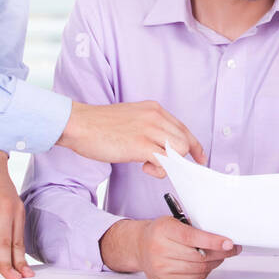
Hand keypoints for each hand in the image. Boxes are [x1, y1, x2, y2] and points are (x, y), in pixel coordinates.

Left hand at [0, 147, 33, 278]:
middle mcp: (2, 207)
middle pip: (4, 242)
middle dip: (7, 264)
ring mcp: (14, 208)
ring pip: (16, 240)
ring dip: (19, 260)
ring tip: (21, 276)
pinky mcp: (21, 209)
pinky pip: (21, 234)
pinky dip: (22, 250)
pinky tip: (23, 263)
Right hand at [58, 101, 206, 176]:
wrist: (79, 124)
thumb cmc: (99, 125)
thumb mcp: (131, 119)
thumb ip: (148, 129)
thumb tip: (161, 147)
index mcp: (153, 109)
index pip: (183, 128)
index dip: (194, 146)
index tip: (199, 158)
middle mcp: (155, 116)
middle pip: (185, 140)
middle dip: (182, 158)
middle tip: (167, 168)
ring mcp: (148, 130)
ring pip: (178, 150)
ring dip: (169, 164)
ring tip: (150, 166)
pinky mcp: (139, 145)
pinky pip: (164, 161)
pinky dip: (160, 170)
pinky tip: (146, 169)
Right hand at [101, 217, 240, 278]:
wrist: (139, 246)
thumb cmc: (160, 232)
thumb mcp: (173, 222)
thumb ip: (193, 228)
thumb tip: (221, 238)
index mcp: (163, 230)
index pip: (192, 237)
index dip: (213, 241)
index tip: (229, 243)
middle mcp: (159, 249)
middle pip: (199, 256)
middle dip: (220, 253)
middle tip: (231, 249)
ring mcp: (160, 267)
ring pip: (198, 269)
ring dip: (214, 263)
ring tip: (220, 256)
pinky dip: (203, 272)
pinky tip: (206, 264)